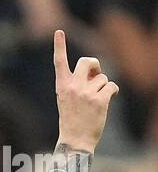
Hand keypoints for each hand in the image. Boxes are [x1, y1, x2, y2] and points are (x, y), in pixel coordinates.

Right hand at [54, 29, 117, 152]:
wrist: (75, 140)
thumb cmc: (72, 120)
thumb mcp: (66, 99)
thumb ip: (77, 83)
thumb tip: (96, 72)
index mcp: (62, 86)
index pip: (59, 62)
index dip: (59, 46)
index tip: (58, 31)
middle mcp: (73, 87)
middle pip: (87, 61)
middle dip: (95, 65)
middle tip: (95, 75)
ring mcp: (86, 93)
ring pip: (102, 77)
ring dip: (103, 86)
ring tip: (97, 100)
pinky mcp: (100, 100)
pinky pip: (111, 86)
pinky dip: (112, 92)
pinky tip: (107, 101)